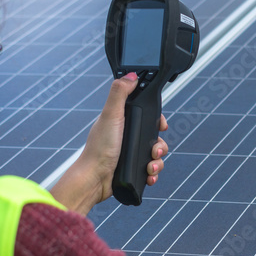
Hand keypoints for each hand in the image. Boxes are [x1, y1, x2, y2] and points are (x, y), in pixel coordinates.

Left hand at [51, 75, 168, 213]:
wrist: (95, 179)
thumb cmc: (99, 148)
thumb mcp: (110, 115)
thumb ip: (119, 93)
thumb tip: (131, 75)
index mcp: (123, 121)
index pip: (147, 116)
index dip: (157, 120)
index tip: (161, 126)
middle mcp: (127, 136)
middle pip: (155, 137)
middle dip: (160, 146)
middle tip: (153, 151)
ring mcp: (130, 153)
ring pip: (156, 155)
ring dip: (157, 162)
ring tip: (149, 167)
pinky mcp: (133, 169)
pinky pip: (151, 170)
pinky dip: (153, 173)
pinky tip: (148, 175)